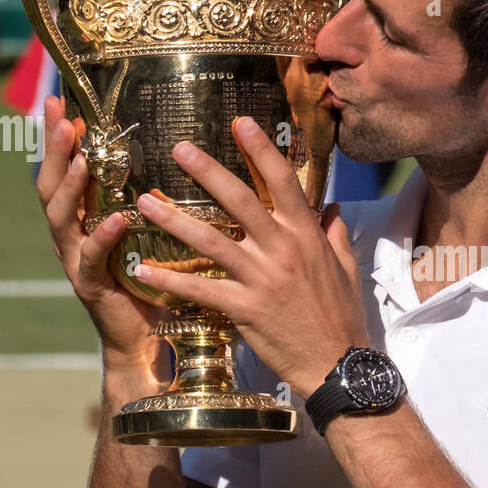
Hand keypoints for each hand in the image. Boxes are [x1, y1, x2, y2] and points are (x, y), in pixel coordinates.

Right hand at [36, 95, 164, 368]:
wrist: (142, 337)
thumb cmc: (147, 278)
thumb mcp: (145, 231)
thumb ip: (145, 197)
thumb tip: (172, 151)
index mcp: (81, 218)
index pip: (63, 170)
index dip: (59, 139)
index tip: (60, 101)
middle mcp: (71, 235)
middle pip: (51, 187)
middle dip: (55, 152)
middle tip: (63, 119)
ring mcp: (76, 261)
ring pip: (62, 218)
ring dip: (72, 186)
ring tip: (82, 159)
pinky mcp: (91, 286)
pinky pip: (90, 258)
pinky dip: (102, 237)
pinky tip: (116, 218)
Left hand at [131, 118, 370, 400]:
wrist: (337, 364)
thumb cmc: (341, 317)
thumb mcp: (345, 269)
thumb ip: (333, 235)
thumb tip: (331, 208)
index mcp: (306, 235)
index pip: (282, 182)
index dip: (261, 149)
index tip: (241, 122)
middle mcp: (283, 250)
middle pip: (239, 200)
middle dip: (206, 171)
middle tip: (179, 148)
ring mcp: (262, 279)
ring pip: (211, 240)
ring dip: (173, 220)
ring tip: (144, 202)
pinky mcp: (244, 309)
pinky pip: (200, 288)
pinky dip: (169, 280)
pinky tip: (142, 270)